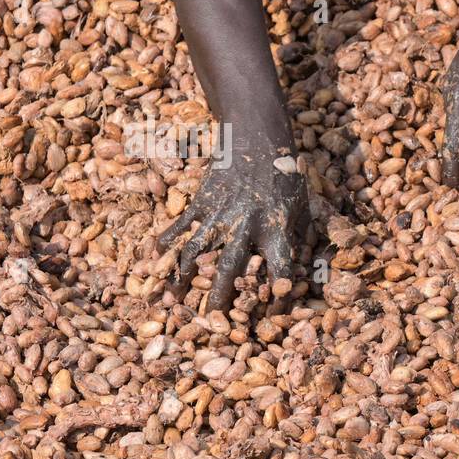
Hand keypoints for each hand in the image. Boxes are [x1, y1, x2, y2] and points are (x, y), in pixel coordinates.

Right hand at [157, 145, 306, 311]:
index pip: (280, 269)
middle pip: (231, 267)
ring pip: (197, 250)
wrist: (257, 136)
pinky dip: (167, 243)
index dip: (278, 297)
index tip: (272, 318)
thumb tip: (302, 274)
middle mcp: (247, 223)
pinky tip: (155, 261)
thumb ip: (301, 239)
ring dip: (184, 277)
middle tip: (212, 322)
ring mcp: (220, 212)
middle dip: (220, 297)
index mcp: (278, 227)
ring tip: (172, 300)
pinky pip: (181, 226)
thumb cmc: (286, 176)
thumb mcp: (304, 206)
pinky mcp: (202, 200)